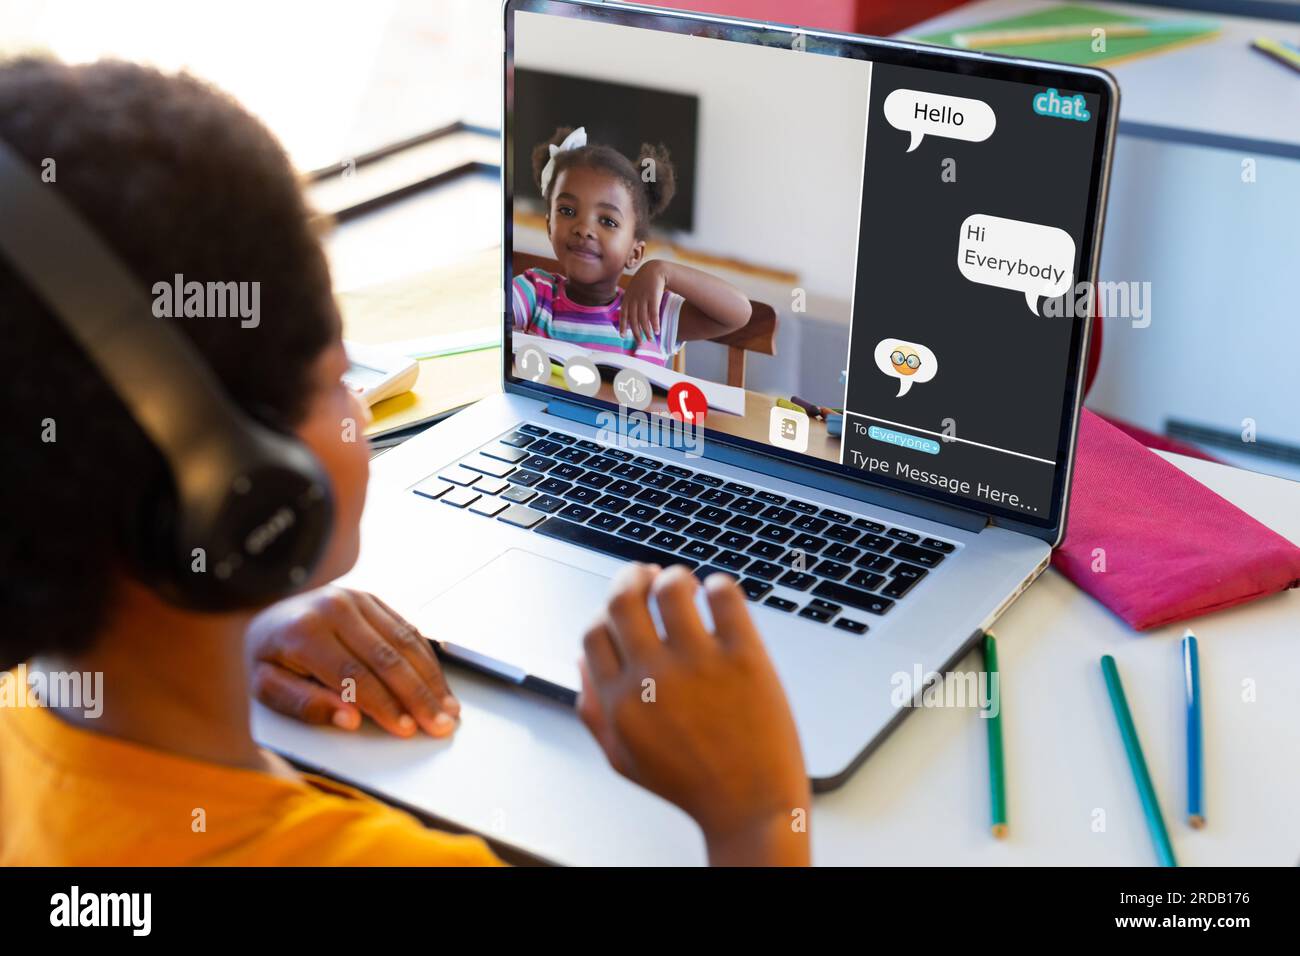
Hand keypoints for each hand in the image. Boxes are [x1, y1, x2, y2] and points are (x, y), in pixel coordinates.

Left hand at [247, 586, 458, 737]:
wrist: (267, 615)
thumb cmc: (269, 659)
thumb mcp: (267, 687)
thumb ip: (304, 705)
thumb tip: (349, 719)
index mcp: (304, 632)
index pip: (354, 675)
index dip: (384, 705)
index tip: (405, 730)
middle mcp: (334, 608)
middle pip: (387, 658)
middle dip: (418, 696)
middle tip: (440, 725)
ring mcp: (356, 599)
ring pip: (404, 642)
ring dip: (431, 679)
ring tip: (449, 709)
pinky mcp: (371, 599)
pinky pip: (406, 629)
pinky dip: (427, 659)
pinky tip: (438, 684)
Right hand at [578, 564, 810, 865]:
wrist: (752, 808)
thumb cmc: (692, 785)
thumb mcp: (624, 758)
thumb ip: (593, 710)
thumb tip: (580, 660)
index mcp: (620, 701)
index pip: (594, 631)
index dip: (606, 612)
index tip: (623, 607)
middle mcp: (653, 677)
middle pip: (622, 598)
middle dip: (630, 576)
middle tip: (646, 575)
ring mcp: (699, 664)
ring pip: (671, 586)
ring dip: (674, 576)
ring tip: (686, 585)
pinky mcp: (745, 656)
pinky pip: (725, 595)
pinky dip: (718, 585)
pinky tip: (719, 596)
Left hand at [620, 260, 667, 345]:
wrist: (654, 269)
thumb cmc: (644, 282)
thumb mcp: (633, 290)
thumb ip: (630, 303)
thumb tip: (628, 317)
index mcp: (627, 298)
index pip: (623, 315)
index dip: (622, 326)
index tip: (622, 336)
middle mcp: (634, 300)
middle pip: (634, 320)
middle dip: (636, 333)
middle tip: (640, 342)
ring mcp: (643, 299)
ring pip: (644, 319)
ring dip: (647, 331)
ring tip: (650, 339)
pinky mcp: (653, 298)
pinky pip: (653, 314)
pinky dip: (655, 324)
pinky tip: (657, 331)